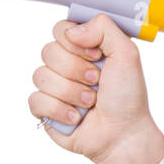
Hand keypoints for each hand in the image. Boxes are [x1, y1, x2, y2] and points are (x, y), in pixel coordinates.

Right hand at [27, 13, 157, 163]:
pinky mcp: (45, 108)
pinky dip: (59, 110)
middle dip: (76, 70)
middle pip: (49, 51)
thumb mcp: (127, 54)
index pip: (61, 28)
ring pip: (41, 75)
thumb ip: (104, 28)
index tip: (96, 55)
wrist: (122, 134)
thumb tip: (72, 30)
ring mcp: (54, 86)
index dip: (75, 42)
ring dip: (71, 92)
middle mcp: (67, 64)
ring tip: (90, 102)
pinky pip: (35, 100)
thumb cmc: (128, 96)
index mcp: (85, 48)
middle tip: (97, 81)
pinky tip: (76, 117)